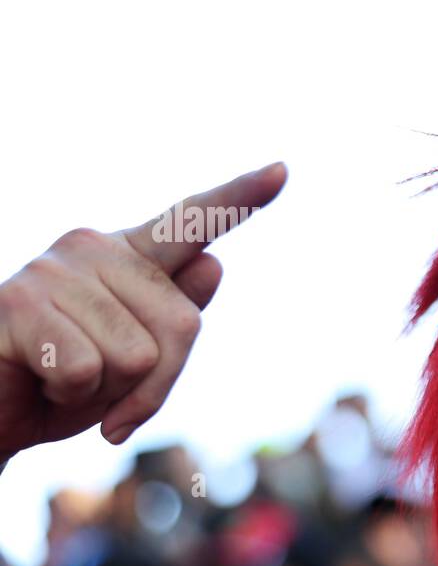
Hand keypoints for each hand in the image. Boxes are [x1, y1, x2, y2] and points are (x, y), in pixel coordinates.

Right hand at [0, 163, 286, 461]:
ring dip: (108, 391)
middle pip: (182, 323)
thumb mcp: (139, 366)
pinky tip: (40, 379)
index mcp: (131, 257)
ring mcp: (53, 270)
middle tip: (107, 392)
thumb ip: (173, 322)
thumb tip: (213, 260)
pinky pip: (87, 371)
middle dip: (156, 381)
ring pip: (135, 356)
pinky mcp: (19, 303)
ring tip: (64, 379)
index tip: (283, 171)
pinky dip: (70, 394)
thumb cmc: (70, 387)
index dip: (239, 199)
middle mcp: (93, 248)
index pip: (193, 223)